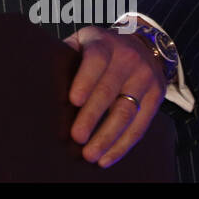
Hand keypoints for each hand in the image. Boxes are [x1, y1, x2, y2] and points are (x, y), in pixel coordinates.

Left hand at [62, 25, 166, 167]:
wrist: (144, 45)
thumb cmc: (101, 49)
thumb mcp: (84, 41)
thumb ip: (67, 56)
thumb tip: (42, 81)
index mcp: (104, 43)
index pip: (96, 60)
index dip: (85, 80)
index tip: (73, 100)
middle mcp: (128, 59)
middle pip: (109, 91)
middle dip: (92, 116)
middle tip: (76, 137)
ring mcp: (144, 77)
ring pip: (126, 112)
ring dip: (107, 137)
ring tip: (90, 154)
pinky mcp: (156, 95)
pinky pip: (140, 124)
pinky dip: (123, 144)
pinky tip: (108, 157)